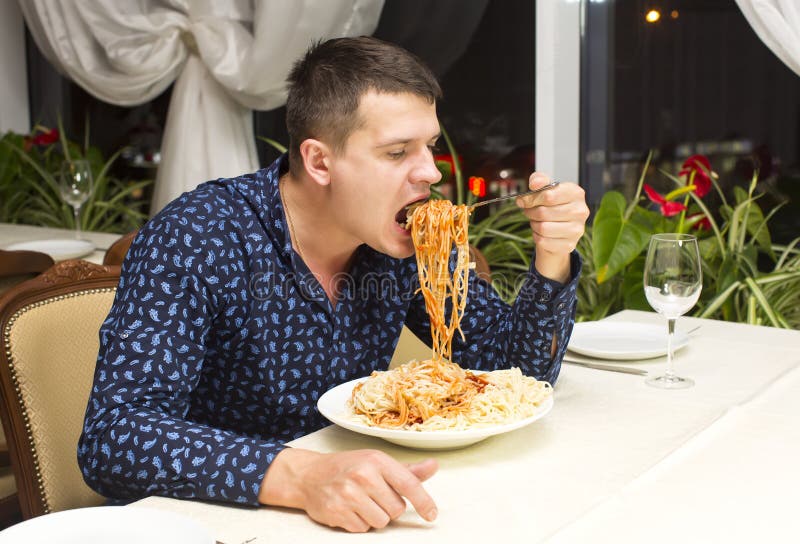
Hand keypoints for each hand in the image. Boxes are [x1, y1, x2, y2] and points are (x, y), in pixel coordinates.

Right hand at [259, 448, 437, 532]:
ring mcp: (349, 495)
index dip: (424, 502)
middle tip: (374, 495)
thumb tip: (433, 466)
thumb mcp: (376, 462)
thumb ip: (407, 470)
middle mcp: (363, 475)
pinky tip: (349, 509)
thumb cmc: (347, 467)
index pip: (409, 484)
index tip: (431, 514)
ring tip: (361, 502)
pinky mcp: (338, 512)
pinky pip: (363, 529)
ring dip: (375, 516)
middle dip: (389, 507)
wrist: (309, 475)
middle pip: (397, 509)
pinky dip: (359, 522)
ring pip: (382, 522)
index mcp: (377, 460)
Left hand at [516, 172, 588, 281]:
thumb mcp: (547, 188)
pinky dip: (537, 237)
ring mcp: (577, 229)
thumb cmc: (552, 206)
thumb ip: (539, 180)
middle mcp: (580, 211)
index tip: (523, 200)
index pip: (548, 195)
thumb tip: (534, 183)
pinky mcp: (569, 244)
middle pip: (543, 212)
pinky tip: (541, 232)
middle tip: (529, 211)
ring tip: (536, 221)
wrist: (560, 228)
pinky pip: (543, 241)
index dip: (531, 198)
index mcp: (576, 193)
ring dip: (534, 224)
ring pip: (543, 228)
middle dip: (530, 212)